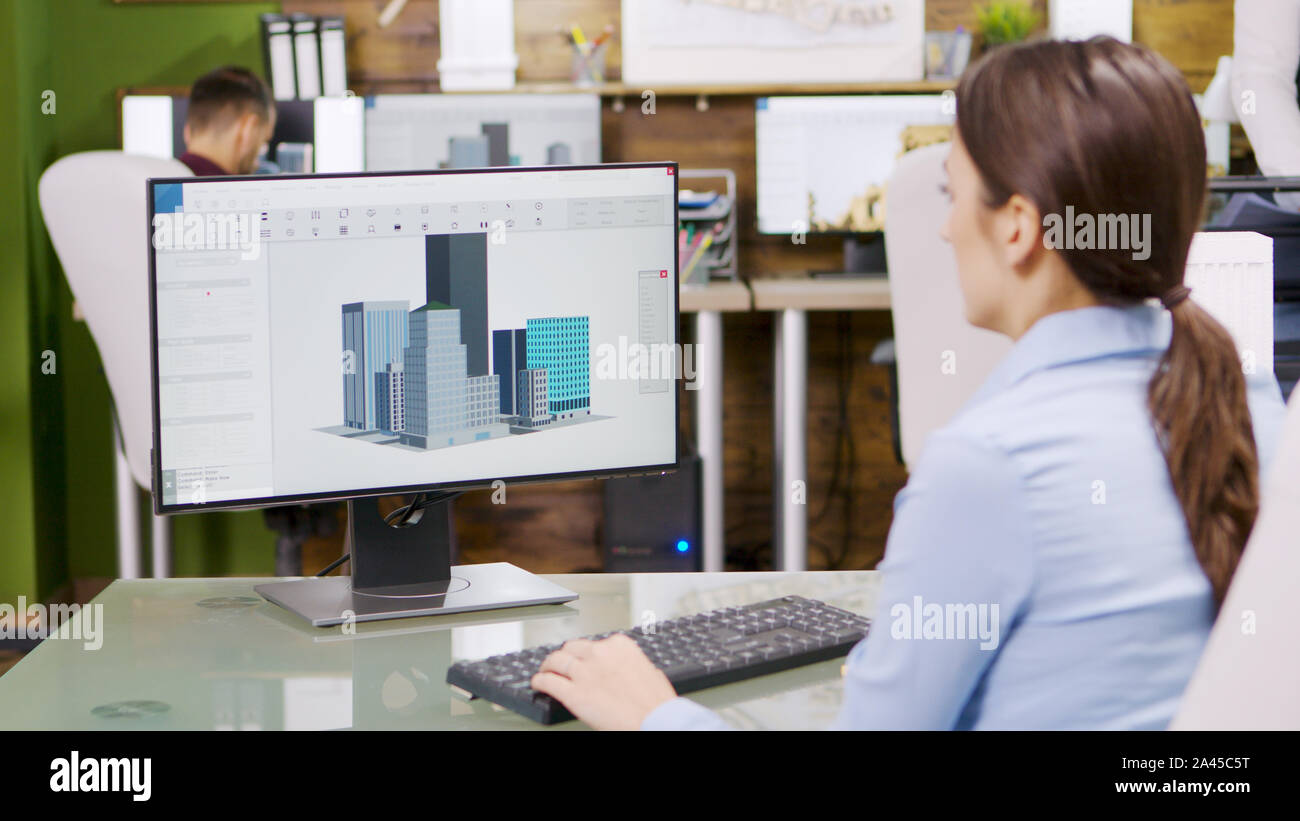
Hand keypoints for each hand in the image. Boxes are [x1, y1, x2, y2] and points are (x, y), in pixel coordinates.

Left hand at [531, 634, 677, 729]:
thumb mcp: (649, 670)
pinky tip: (537, 683)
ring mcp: (584, 673)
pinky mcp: (574, 694)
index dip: (585, 653)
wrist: (655, 721)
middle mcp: (599, 654)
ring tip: (544, 670)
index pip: (593, 643)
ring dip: (547, 666)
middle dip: (565, 655)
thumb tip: (624, 669)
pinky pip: (548, 682)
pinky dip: (539, 681)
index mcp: (619, 645)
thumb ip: (630, 664)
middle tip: (561, 663)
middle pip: (571, 648)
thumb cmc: (656, 702)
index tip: (584, 659)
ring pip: (556, 661)